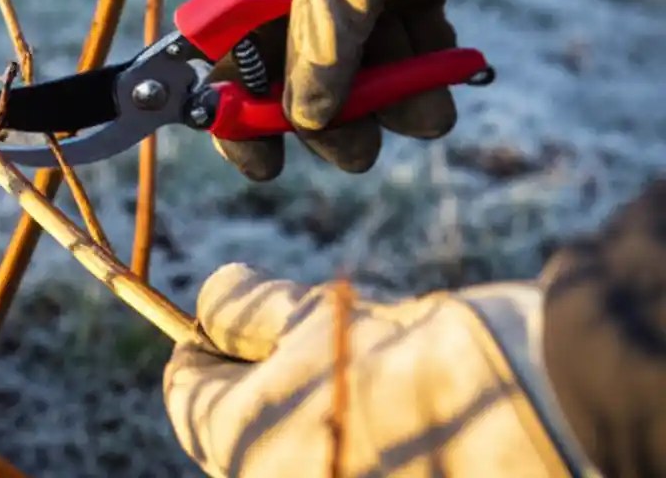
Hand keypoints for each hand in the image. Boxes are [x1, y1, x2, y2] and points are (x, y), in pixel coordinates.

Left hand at [162, 263, 594, 476]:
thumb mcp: (324, 317)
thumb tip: (215, 291)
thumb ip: (253, 307)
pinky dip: (348, 418)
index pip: (188, 395)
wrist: (555, 407)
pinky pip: (341, 453)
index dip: (201, 341)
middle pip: (238, 423)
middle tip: (296, 320)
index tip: (225, 310)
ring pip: (291, 437)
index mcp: (245, 448)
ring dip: (307, 390)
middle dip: (257, 366)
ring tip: (361, 351)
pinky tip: (391, 387)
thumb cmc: (426, 356)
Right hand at [216, 0, 665, 179]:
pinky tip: (453, 71)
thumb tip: (306, 117)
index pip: (233, 47)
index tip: (262, 159)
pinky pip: (412, 43)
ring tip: (430, 115)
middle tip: (357, 152)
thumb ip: (318, 47)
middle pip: (303, 67)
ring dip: (393, 100)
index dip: (239, 105)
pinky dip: (428, 67)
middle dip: (330, 115)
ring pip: (366, 63)